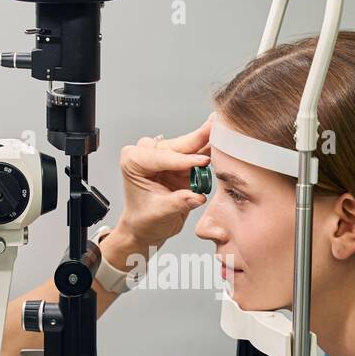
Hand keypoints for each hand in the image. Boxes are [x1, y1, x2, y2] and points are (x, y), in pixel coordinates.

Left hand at [115, 114, 213, 251]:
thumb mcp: (160, 213)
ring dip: (205, 142)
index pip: (162, 158)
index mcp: (133, 162)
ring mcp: (163, 155)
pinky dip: (208, 150)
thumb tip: (197, 197)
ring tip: (221, 131)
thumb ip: (178, 203)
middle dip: (196, 140)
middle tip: (214, 128)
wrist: (145, 227)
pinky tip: (220, 142)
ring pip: (187, 146)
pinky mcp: (178, 161)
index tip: (203, 162)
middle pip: (176, 146)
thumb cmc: (144, 220)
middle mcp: (146, 153)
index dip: (184, 161)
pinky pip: (195, 153)